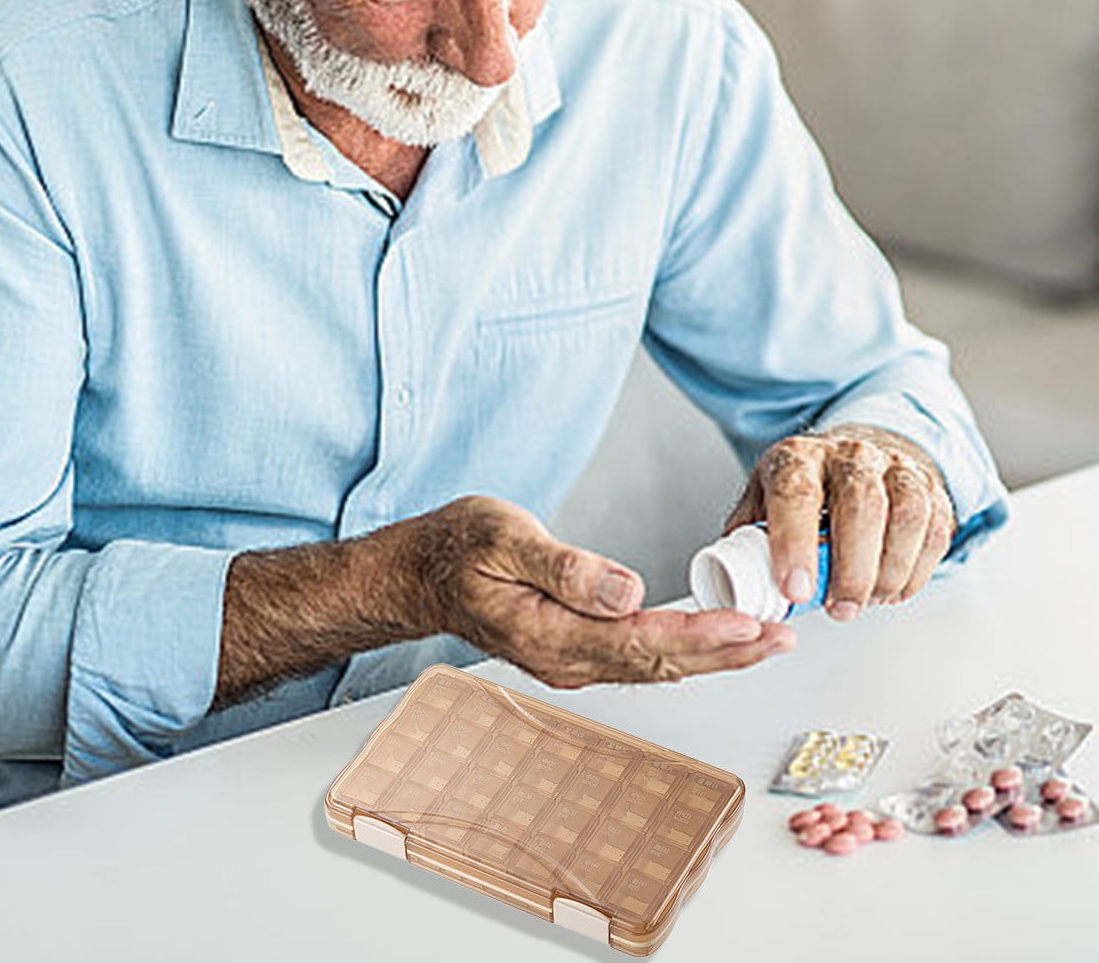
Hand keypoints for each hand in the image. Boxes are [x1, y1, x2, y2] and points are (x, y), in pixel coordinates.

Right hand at [393, 494, 793, 686]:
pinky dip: (681, 647)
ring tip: (764, 640)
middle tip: (782, 639)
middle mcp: (565, 659)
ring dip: (711, 654)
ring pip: (652, 664)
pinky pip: (637, 655)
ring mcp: (569, 660)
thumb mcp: (503, 535)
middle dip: (726, 654)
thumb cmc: (455, 547)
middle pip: (659, 663)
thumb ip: (565, 566)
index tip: (751, 627)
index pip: (641, 642)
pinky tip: (710, 638)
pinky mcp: (572, 649)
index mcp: (549, 634)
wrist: (417, 574)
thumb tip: (628, 591)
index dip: (702, 637)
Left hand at [726, 424, 955, 620]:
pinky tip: (893, 588)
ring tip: (866, 601)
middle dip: (852, 568)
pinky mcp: (930, 490)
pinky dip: (916, 571)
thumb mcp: (764, 501)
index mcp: (798, 457)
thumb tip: (735, 583)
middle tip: (840, 608)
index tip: (796, 588)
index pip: (796, 492)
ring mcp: (895, 469)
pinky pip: (935, 531)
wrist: (853, 457)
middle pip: (861, 505)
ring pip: (906, 516)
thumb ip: (749, 538)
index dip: (795, 543)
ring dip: (888, 572)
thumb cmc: (804, 487)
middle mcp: (849, 455)